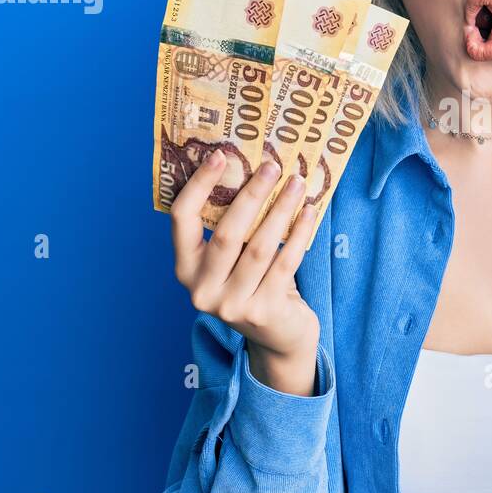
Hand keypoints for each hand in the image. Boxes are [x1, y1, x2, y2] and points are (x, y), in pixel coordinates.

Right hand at [170, 149, 320, 361]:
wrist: (278, 337)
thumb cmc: (254, 283)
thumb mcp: (233, 259)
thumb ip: (234, 226)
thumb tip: (253, 169)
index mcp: (185, 269)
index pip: (182, 219)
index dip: (199, 185)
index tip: (219, 154)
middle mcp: (201, 290)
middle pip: (227, 232)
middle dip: (251, 194)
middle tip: (272, 165)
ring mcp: (232, 305)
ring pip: (260, 247)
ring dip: (281, 210)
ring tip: (297, 183)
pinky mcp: (264, 312)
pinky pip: (286, 263)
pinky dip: (299, 234)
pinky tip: (309, 212)